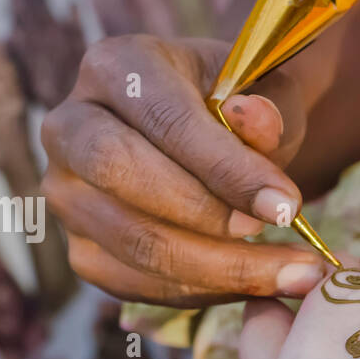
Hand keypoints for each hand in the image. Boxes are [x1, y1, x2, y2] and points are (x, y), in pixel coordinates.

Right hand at [41, 35, 330, 305]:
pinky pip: (138, 284)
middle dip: (208, 217)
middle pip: (121, 175)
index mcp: (116, 67)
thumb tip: (255, 119)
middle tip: (279, 234)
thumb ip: (271, 103)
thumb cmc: (245, 107)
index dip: (225, 168)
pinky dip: (205, 291)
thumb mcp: (270, 90)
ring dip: (220, 269)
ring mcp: (67, 194)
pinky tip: (258, 284)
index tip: (287, 206)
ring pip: (133, 242)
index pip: (163, 118)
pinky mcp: (81, 249)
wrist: (222, 140)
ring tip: (292, 273)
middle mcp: (70, 127)